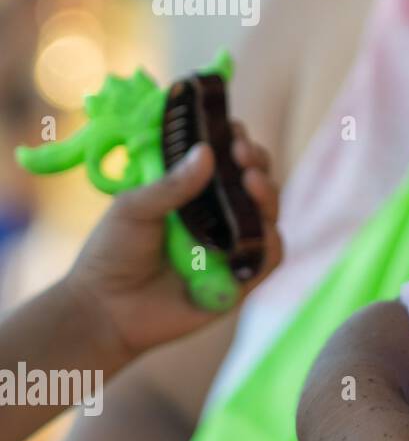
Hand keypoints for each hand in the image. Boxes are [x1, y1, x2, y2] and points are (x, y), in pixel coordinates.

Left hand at [64, 120, 282, 360]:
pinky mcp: (241, 279)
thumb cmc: (113, 253)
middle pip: (256, 181)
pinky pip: (270, 257)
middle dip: (257, 162)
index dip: (236, 142)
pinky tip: (261, 226)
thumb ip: (172, 184)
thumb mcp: (135, 209)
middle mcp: (220, 215)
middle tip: (242, 153)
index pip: (228, 160)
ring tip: (251, 180)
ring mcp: (233, 246)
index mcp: (195, 192)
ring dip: (268, 194)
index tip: (231, 131)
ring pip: (269, 215)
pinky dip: (271, 240)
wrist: (105, 310)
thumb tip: (206, 152)